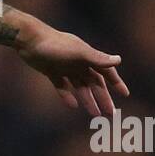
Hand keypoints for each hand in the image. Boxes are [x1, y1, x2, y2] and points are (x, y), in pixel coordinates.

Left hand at [14, 20, 128, 116]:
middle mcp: (79, 63)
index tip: (125, 94)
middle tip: (110, 114)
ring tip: (94, 114)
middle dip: (103, 98)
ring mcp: (66, 68)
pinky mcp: (52, 72)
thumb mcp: (79, 53)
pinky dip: (67, 96)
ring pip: (80, 87)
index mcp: (88, 57)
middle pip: (94, 83)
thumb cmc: (56, 45)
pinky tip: (73, 106)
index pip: (106, 72)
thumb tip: (119, 60)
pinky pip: (62, 87)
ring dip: (88, 100)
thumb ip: (97, 58)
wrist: (29, 40)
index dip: (116, 83)